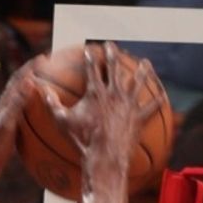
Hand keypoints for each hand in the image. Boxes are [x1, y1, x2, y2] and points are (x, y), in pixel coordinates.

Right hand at [41, 42, 166, 174]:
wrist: (104, 157)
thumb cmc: (81, 141)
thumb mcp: (61, 121)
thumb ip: (51, 103)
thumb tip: (39, 90)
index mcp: (95, 92)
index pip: (92, 68)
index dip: (90, 56)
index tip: (89, 47)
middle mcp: (114, 93)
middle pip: (115, 68)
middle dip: (113, 54)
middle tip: (112, 45)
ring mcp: (128, 105)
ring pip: (138, 82)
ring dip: (142, 71)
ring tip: (145, 63)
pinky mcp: (139, 118)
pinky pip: (151, 107)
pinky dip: (157, 100)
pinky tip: (163, 94)